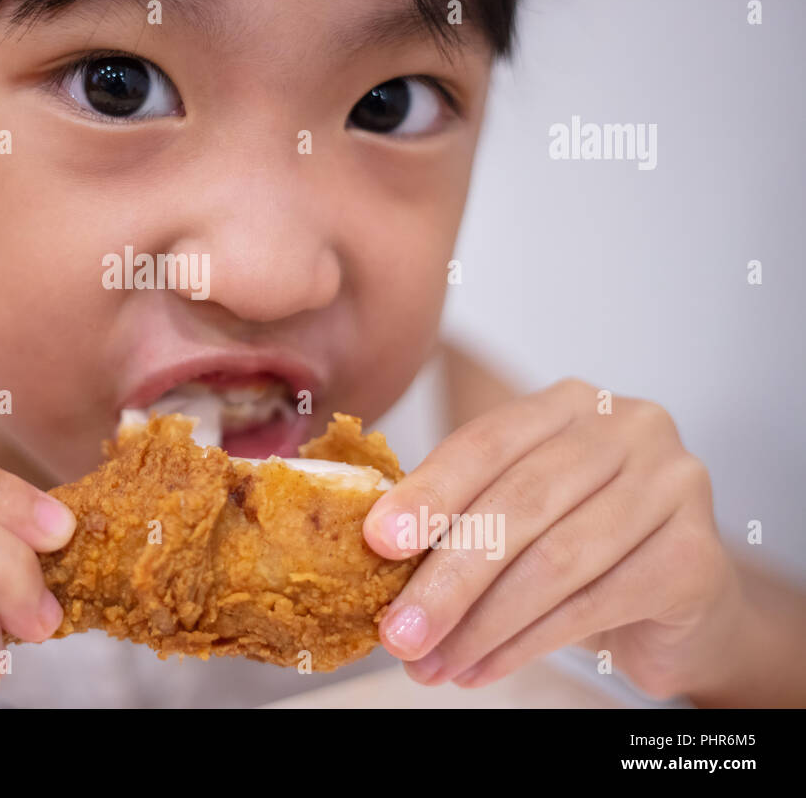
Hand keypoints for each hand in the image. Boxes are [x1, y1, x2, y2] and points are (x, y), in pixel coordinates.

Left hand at [362, 378, 741, 699]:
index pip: (485, 443)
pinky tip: (482, 667)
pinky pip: (593, 604)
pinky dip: (525, 644)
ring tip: (432, 664)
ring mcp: (673, 485)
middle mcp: (628, 428)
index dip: (428, 493)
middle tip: (398, 631)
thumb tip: (373, 550)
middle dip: (447, 577)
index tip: (376, 541)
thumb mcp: (514, 511)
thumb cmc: (580, 544)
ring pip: (554, 561)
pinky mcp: (696, 554)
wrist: (679, 598)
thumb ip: (457, 513)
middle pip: (517, 505)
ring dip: (480, 623)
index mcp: (567, 403)